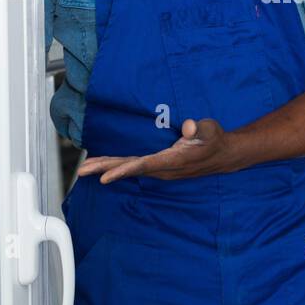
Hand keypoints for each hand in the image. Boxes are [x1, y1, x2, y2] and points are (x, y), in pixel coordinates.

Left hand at [76, 118, 239, 182]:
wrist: (222, 155)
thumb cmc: (214, 139)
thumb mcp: (209, 130)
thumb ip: (198, 128)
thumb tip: (188, 127)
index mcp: (173, 161)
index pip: (144, 166)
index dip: (123, 171)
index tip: (104, 177)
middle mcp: (163, 168)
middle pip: (130, 169)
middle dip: (105, 169)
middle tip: (82, 171)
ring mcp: (160, 169)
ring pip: (130, 168)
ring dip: (108, 167)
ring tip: (85, 168)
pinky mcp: (159, 166)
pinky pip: (134, 166)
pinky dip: (118, 165)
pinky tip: (105, 164)